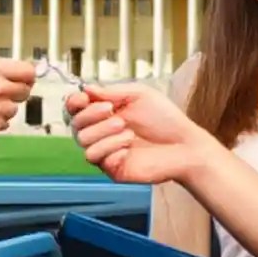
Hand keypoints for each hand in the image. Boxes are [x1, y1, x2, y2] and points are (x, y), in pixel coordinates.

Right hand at [70, 83, 212, 184]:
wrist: (184, 145)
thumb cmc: (165, 119)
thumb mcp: (139, 95)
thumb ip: (111, 91)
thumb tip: (86, 88)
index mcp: (105, 113)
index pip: (74, 108)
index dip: (73, 103)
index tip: (83, 98)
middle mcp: (101, 132)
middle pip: (75, 125)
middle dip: (91, 116)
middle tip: (114, 112)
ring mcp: (106, 151)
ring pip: (83, 142)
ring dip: (104, 133)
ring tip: (128, 131)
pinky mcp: (112, 168)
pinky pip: (97, 158)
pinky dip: (112, 149)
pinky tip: (130, 148)